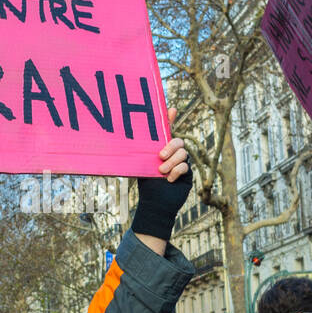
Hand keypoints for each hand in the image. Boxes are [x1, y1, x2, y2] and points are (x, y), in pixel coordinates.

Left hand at [132, 107, 191, 247]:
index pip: (168, 131)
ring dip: (171, 162)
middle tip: (160, 156)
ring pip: (183, 153)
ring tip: (161, 172)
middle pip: (179, 140)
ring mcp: (181, 163)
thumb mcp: (142, 166)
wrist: (155, 203)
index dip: (170, 119)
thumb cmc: (147, 184)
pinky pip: (186, 166)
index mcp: (162, 148)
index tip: (172, 109)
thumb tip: (124, 141)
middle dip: (170, 146)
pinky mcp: (187, 174)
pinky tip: (169, 180)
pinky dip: (176, 172)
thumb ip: (141, 154)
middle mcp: (173, 154)